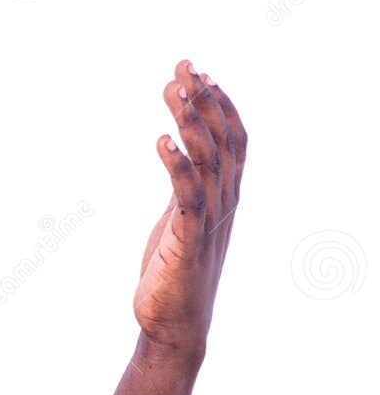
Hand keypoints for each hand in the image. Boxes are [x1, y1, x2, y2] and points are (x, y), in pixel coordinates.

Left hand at [133, 59, 247, 365]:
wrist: (173, 326)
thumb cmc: (173, 275)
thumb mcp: (181, 223)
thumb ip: (186, 193)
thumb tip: (179, 162)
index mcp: (224, 198)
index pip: (233, 140)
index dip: (220, 104)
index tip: (200, 73)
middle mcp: (223, 204)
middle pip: (223, 140)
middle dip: (204, 101)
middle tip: (183, 68)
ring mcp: (208, 222)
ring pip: (208, 160)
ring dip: (190, 122)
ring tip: (173, 90)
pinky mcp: (186, 241)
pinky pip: (187, 196)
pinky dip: (177, 165)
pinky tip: (161, 141)